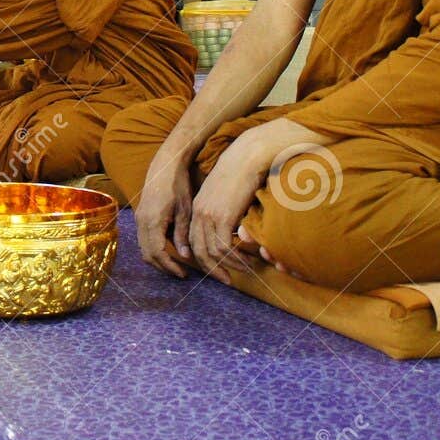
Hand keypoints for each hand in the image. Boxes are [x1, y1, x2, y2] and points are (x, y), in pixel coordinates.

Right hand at [134, 148, 194, 278]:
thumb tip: (184, 255)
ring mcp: (139, 219)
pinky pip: (143, 239)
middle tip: (180, 273)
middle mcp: (141, 222)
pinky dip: (154, 249)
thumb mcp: (185, 211)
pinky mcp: (140, 216)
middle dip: (163, 267)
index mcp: (153, 222)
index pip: (158, 253)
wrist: (165, 166)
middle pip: (147, 254)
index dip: (170, 266)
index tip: (184, 274)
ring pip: (143, 248)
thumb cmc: (178, 186)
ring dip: (157, 259)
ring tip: (175, 264)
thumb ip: (182, 234)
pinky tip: (168, 249)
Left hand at [185, 129, 270, 284]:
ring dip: (225, 267)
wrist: (246, 158)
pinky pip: (224, 247)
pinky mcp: (222, 217)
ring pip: (211, 252)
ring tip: (238, 274)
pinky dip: (234, 259)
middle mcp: (199, 214)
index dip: (203, 258)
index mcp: (197, 209)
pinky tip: (244, 264)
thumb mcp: (226, 198)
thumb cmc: (240, 176)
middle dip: (211, 270)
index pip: (193, 241)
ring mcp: (208, 216)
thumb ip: (225, 216)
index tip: (215, 269)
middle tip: (226, 280)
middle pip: (198, 251)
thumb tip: (236, 236)